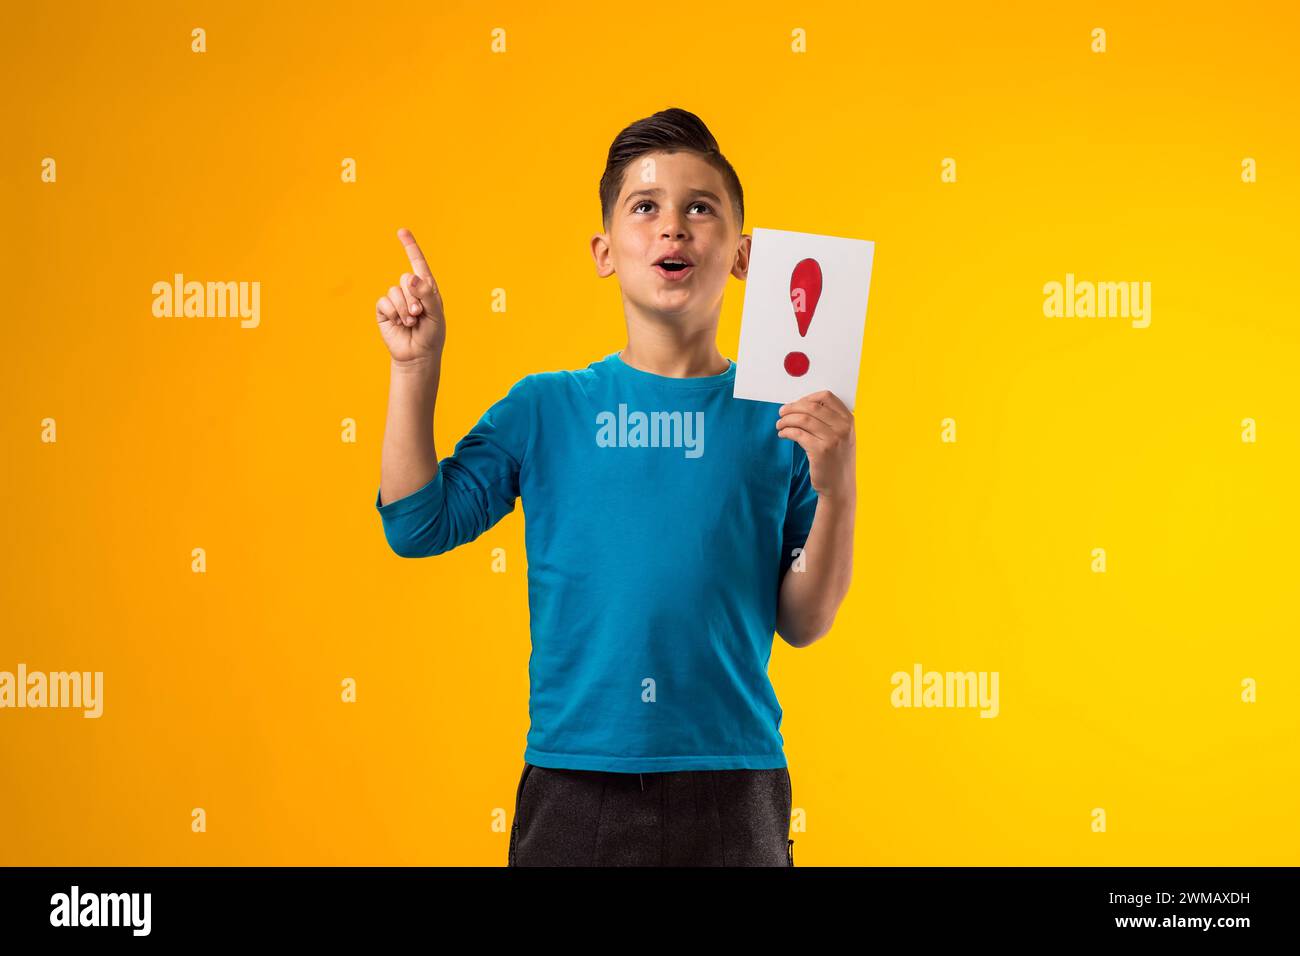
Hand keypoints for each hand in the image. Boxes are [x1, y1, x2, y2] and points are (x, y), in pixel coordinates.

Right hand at [375, 228, 446, 365]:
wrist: (418, 355)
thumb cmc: (431, 334)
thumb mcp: (436, 314)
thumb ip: (427, 294)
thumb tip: (411, 277)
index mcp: (426, 288)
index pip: (418, 263)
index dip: (410, 246)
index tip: (402, 231)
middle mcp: (410, 290)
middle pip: (406, 278)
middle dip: (414, 298)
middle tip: (419, 315)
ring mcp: (396, 299)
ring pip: (395, 291)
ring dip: (405, 309)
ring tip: (411, 322)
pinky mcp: (384, 309)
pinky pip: (384, 301)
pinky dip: (394, 313)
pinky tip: (399, 323)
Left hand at [776, 389, 856, 500]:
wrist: (840, 487)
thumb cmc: (837, 460)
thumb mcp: (842, 437)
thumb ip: (829, 420)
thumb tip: (802, 406)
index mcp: (849, 420)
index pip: (826, 397)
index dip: (807, 398)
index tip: (797, 404)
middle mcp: (843, 428)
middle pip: (812, 406)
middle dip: (792, 407)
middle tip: (782, 412)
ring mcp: (833, 439)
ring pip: (803, 419)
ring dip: (786, 419)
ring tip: (780, 424)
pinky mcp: (820, 451)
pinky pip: (798, 434)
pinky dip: (786, 431)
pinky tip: (783, 434)